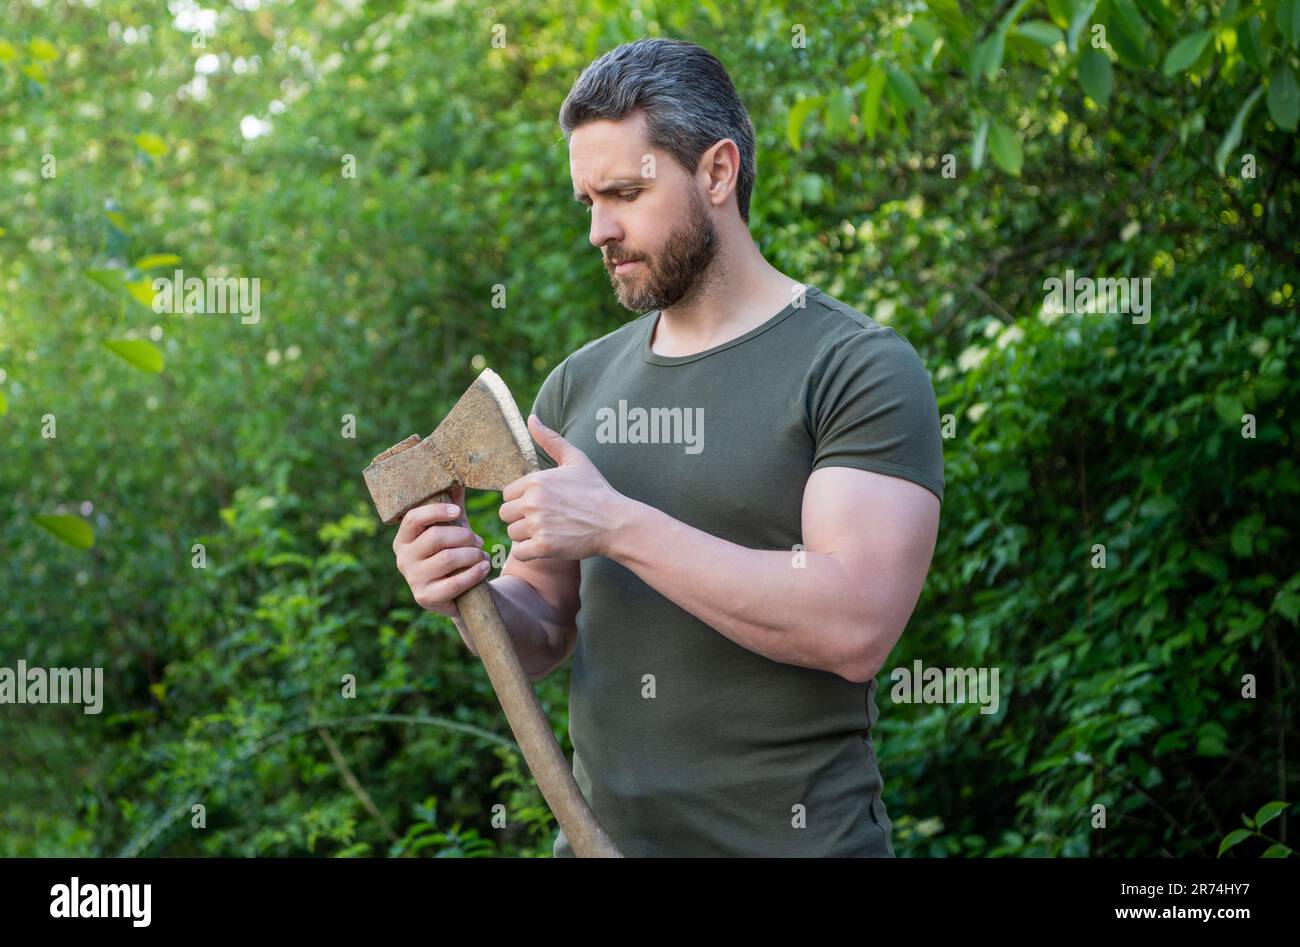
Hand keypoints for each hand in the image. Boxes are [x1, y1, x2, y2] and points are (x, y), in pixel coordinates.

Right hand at [392, 482, 491, 617]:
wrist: (457, 593)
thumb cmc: (452, 554)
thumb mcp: (450, 530)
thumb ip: (452, 507)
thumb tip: (458, 478)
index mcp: (403, 538)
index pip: (413, 518)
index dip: (436, 512)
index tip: (457, 512)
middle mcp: (403, 558)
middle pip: (435, 537)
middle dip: (463, 536)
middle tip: (478, 540)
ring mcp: (413, 579)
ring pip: (447, 559)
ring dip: (471, 554)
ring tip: (482, 555)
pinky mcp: (426, 597)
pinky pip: (453, 583)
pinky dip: (474, 573)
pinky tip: (484, 567)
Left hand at [499, 415, 625, 560]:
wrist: (615, 522)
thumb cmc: (596, 490)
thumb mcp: (576, 459)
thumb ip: (550, 439)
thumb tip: (532, 419)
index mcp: (536, 480)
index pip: (507, 494)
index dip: (522, 500)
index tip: (541, 505)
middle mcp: (533, 501)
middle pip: (506, 514)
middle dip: (521, 518)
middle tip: (544, 520)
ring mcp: (538, 524)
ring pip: (512, 533)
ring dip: (526, 536)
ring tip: (548, 532)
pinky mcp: (544, 546)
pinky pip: (519, 552)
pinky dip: (529, 553)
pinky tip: (545, 546)